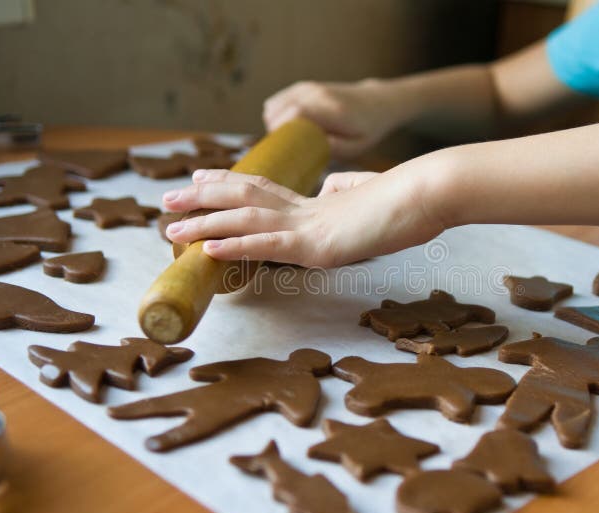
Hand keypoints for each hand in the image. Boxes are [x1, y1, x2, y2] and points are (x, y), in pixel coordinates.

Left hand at [162, 167, 443, 267]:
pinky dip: (234, 246)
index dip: (228, 183)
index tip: (200, 178)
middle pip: (243, 197)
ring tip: (171, 226)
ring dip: (204, 224)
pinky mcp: (317, 245)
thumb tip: (333, 188)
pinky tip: (207, 248)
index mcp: (316, 201)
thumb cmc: (408, 199)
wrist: (429, 193)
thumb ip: (345, 192)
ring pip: (245, 220)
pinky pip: (266, 245)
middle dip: (202, 198)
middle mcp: (305, 209)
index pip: (263, 188)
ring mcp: (309, 226)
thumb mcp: (369, 196)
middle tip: (169, 198)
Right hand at [263, 79, 404, 159]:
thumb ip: (335, 148)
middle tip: (285, 151)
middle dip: (275, 133)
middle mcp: (317, 94)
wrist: (377, 102)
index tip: (282, 150)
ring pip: (273, 106)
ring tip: (287, 140)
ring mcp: (308, 87)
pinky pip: (276, 101)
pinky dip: (275, 115)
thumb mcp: (358, 145)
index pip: (295, 114)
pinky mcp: (303, 87)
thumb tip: (309, 149)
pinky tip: (286, 128)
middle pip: (278, 110)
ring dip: (273, 124)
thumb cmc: (368, 129)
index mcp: (331, 110)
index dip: (281, 132)